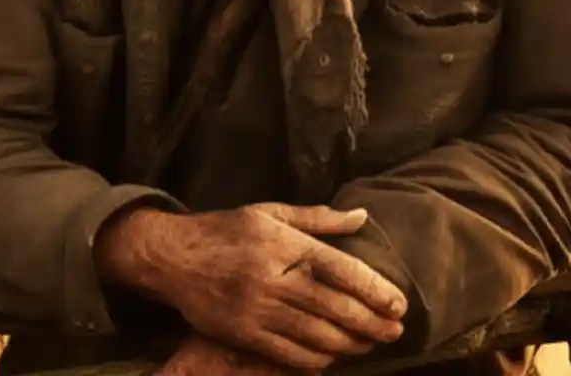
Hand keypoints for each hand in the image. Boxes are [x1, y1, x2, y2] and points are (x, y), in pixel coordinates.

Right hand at [95, 202, 406, 369]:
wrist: (172, 257)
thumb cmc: (225, 230)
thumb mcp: (269, 212)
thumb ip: (318, 218)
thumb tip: (361, 217)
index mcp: (285, 244)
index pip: (343, 270)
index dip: (376, 290)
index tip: (398, 305)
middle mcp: (274, 278)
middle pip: (336, 308)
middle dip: (372, 324)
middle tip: (395, 332)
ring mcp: (258, 309)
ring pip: (318, 336)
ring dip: (350, 344)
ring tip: (369, 344)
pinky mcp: (243, 334)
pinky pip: (290, 354)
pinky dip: (317, 359)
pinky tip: (332, 356)